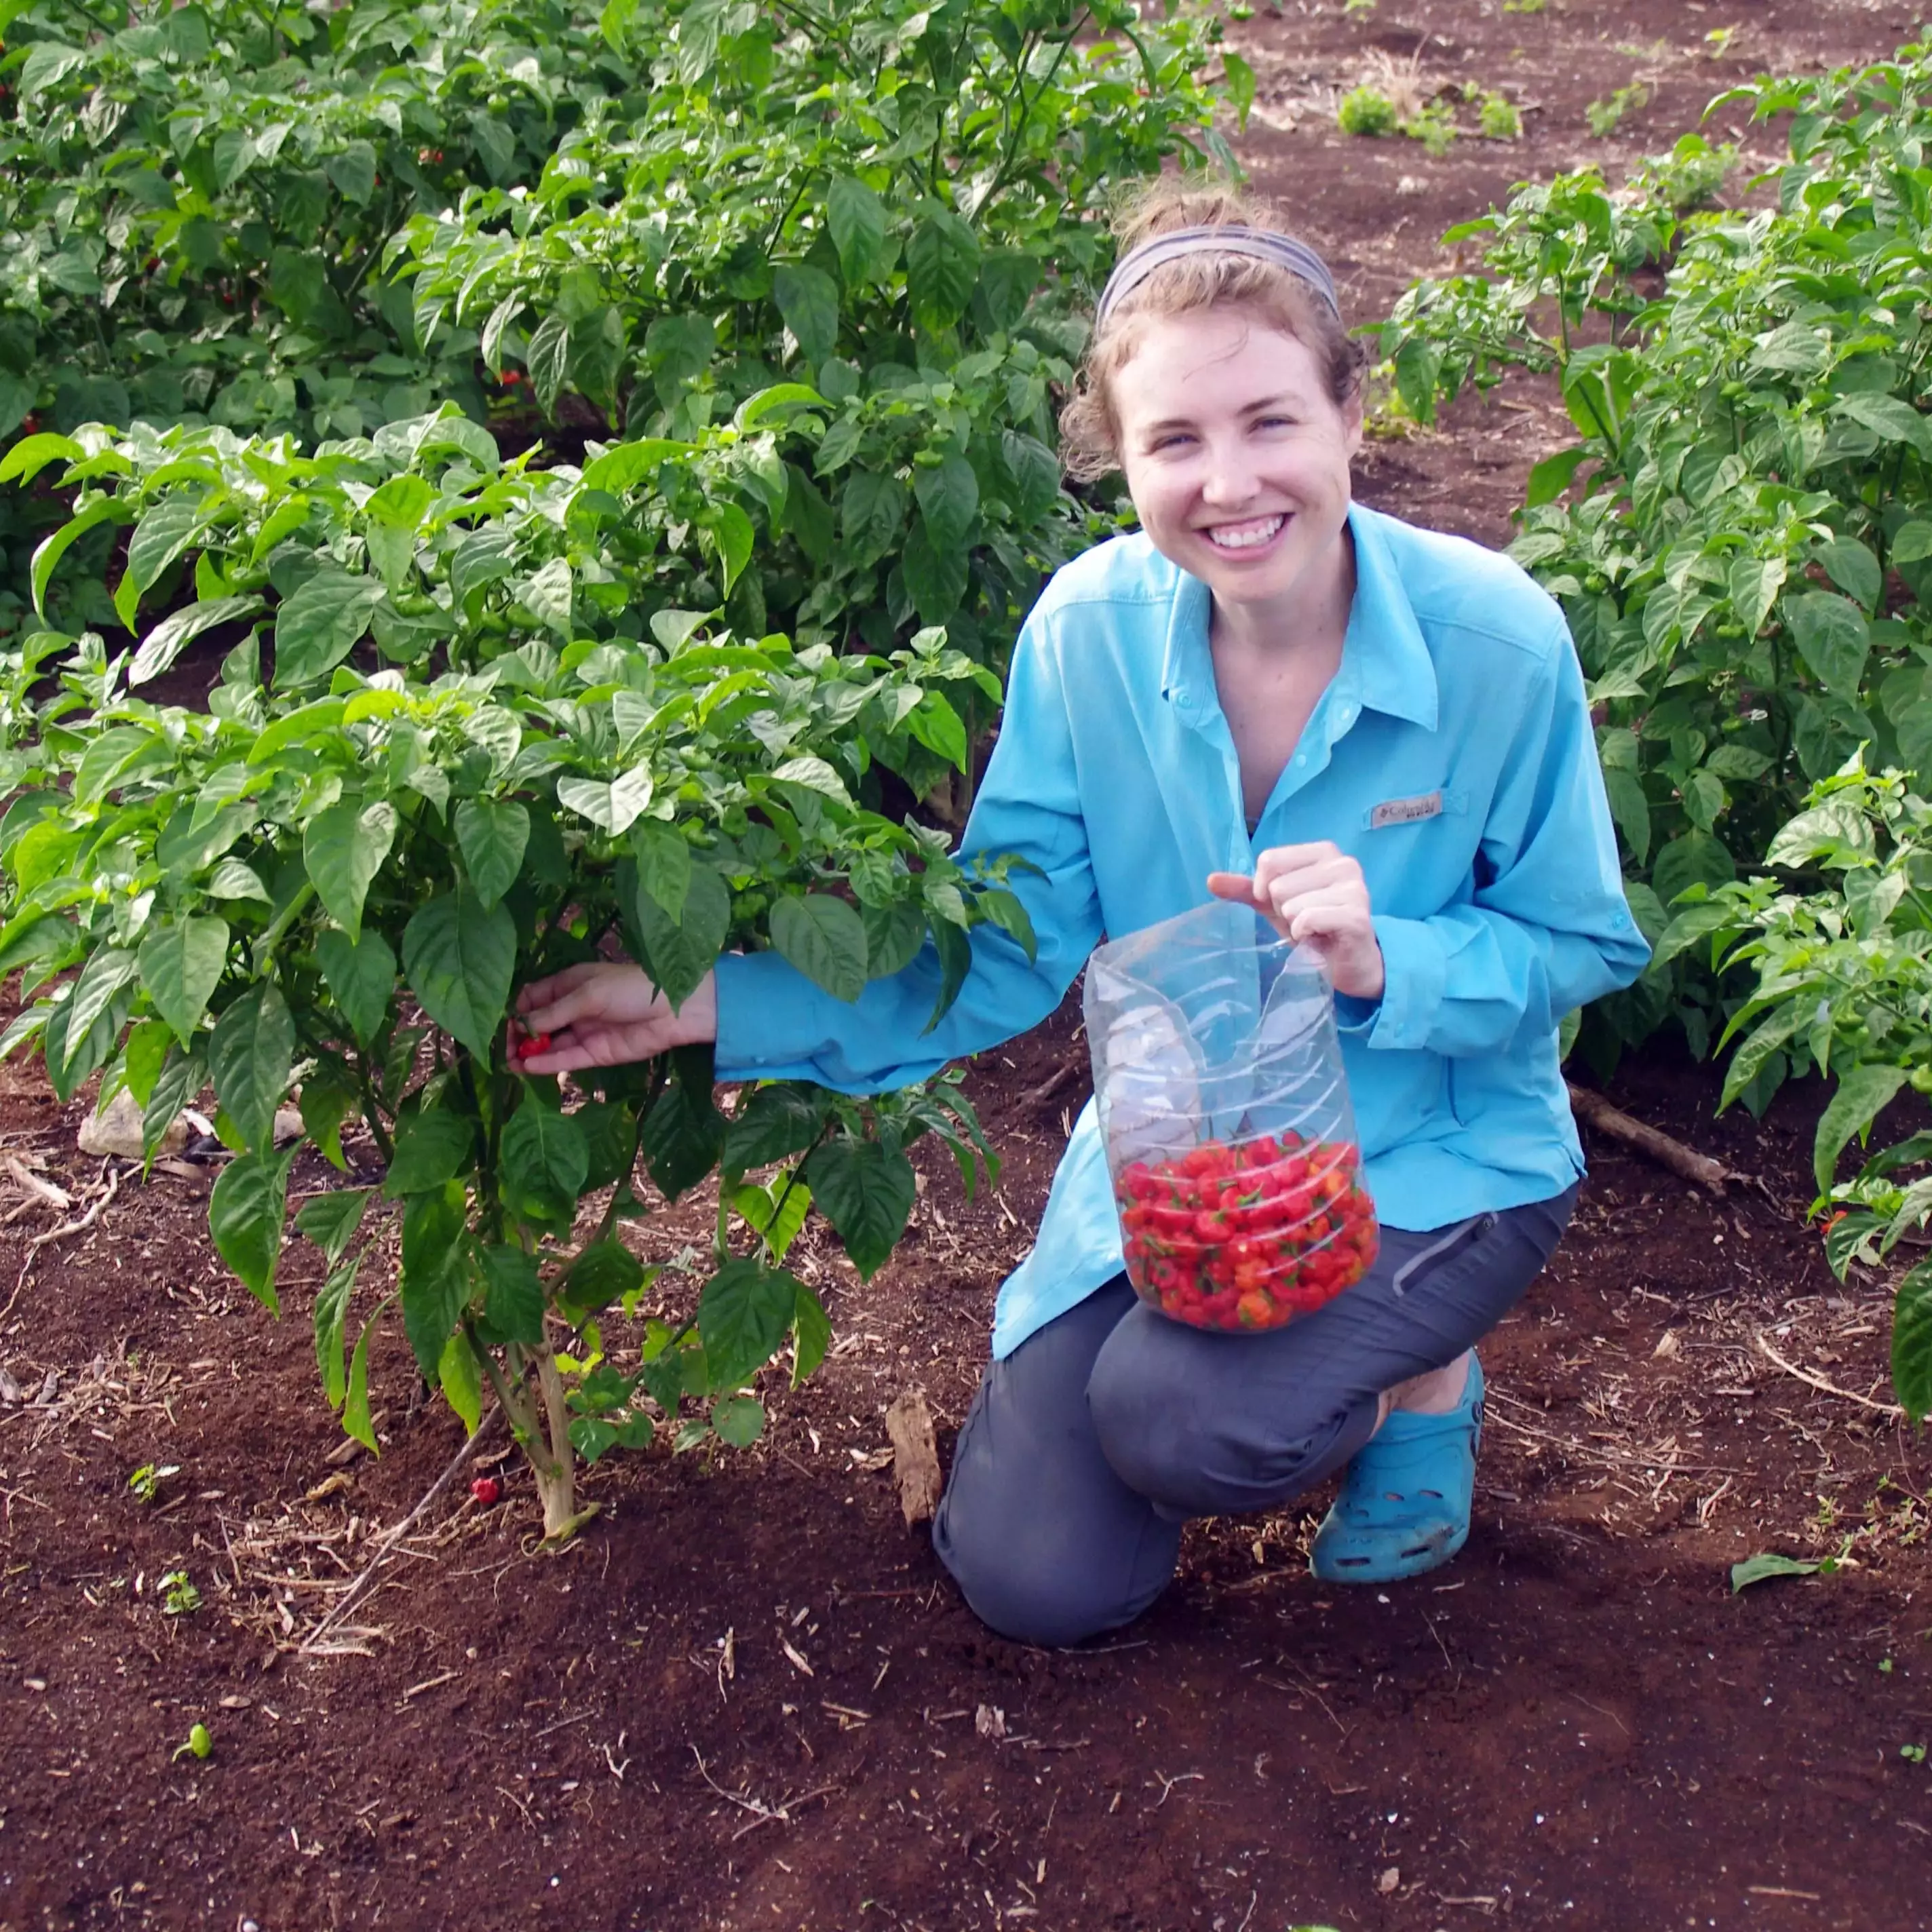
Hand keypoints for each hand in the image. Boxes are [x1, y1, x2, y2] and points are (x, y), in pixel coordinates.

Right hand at [512, 962, 716, 1073]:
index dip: (517, 1011)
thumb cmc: (632, 988)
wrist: (675, 1010)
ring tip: (510, 1063)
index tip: (505, 1024)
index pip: (533, 998)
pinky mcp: (596, 1054)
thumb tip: (522, 1024)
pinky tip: (528, 1067)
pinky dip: (548, 1064)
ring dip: (529, 1054)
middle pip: (538, 1024)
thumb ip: (555, 1011)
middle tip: (505, 1050)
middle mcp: (573, 1009)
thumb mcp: (588, 994)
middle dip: (520, 1037)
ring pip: (549, 1045)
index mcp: (570, 984)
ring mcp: (584, 1032)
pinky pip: (566, 1059)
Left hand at [1206, 841, 1384, 1001]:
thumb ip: (1246, 889)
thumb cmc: (1313, 927)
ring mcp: (1354, 888)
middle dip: (1282, 910)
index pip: (1269, 859)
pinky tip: (1319, 938)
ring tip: (1314, 930)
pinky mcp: (1356, 915)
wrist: (1348, 963)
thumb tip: (1211, 880)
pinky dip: (1304, 934)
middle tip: (1304, 921)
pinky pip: (1307, 919)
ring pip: (1291, 904)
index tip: (1282, 905)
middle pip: (1278, 885)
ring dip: (1295, 924)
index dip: (1264, 889)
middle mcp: (1343, 864)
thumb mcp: (1275, 905)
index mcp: (1323, 852)